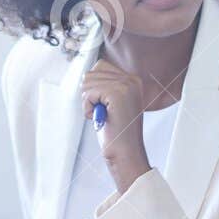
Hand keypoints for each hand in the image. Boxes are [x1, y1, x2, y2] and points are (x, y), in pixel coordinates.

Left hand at [80, 59, 150, 192]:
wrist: (125, 152)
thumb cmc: (115, 132)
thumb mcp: (110, 103)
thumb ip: (104, 85)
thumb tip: (86, 75)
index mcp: (132, 79)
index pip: (100, 66)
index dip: (93, 88)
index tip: (104, 105)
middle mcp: (131, 79)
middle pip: (91, 73)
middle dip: (89, 95)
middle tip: (102, 112)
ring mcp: (126, 85)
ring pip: (87, 82)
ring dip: (88, 103)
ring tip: (102, 115)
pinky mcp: (117, 94)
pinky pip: (88, 94)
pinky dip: (88, 108)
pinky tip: (99, 118)